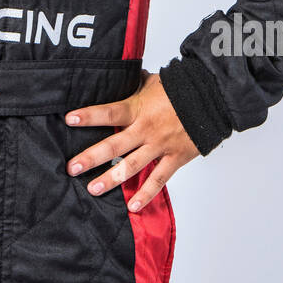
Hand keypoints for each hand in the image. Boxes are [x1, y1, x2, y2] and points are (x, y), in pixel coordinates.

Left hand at [64, 70, 198, 210]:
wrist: (213, 97)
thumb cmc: (181, 88)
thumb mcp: (153, 82)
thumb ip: (133, 85)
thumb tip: (117, 77)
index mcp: (139, 108)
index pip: (109, 112)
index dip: (89, 115)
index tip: (69, 119)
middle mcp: (146, 129)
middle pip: (114, 146)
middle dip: (91, 157)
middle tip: (72, 168)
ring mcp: (160, 145)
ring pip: (132, 166)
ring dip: (112, 178)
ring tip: (93, 189)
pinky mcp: (175, 158)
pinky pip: (159, 179)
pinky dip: (147, 194)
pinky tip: (133, 206)